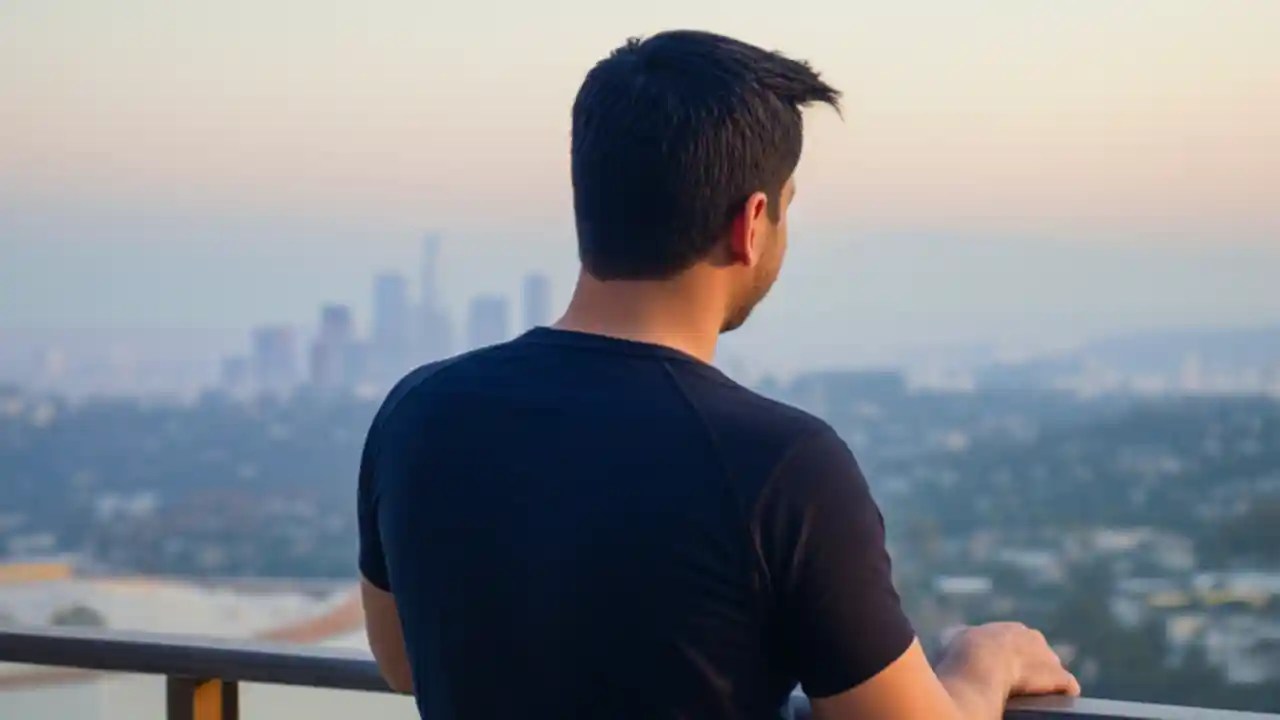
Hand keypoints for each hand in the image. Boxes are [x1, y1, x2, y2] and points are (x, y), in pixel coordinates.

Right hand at [941, 622, 1080, 698]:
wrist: (978, 664)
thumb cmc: (960, 653)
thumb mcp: (951, 637)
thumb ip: (957, 637)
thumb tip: (951, 640)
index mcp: (1009, 630)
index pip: (1015, 645)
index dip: (1009, 661)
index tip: (1000, 674)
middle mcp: (1033, 638)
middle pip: (1037, 656)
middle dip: (1029, 669)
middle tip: (1013, 687)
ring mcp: (1049, 657)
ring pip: (1052, 671)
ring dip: (1046, 683)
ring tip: (1031, 698)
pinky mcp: (1060, 677)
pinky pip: (1068, 687)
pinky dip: (1063, 694)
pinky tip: (1054, 704)